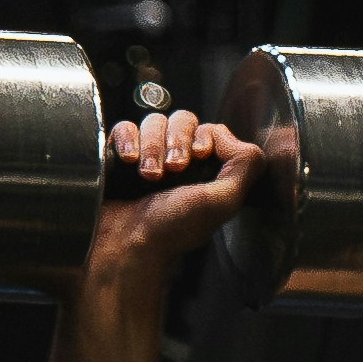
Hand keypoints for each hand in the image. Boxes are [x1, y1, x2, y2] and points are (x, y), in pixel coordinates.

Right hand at [85, 106, 261, 297]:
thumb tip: (229, 134)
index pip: (211, 129)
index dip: (205, 137)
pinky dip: (127, 140)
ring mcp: (147, 156)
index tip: (199, 156)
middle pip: (183, 119)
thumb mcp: (222, 201)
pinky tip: (128, 162)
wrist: (126, 242)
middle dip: (178, 139)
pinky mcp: (118, 155)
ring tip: (148, 176)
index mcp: (206, 172)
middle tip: (173, 170)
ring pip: (154, 121)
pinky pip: (125, 127)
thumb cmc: (174, 228)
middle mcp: (178, 161)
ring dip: (153, 146)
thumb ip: (244, 167)